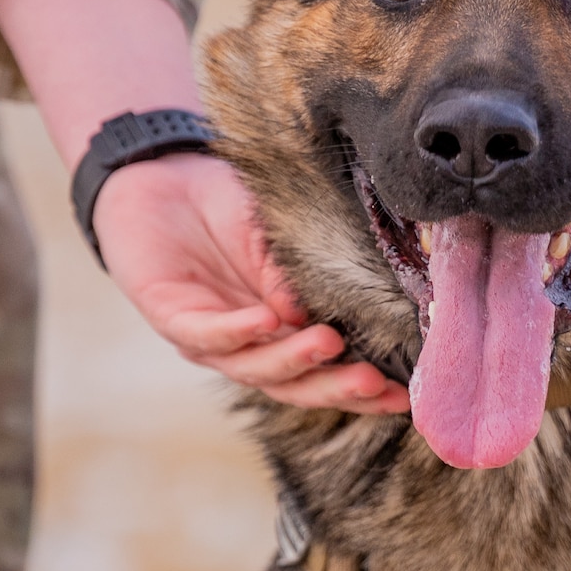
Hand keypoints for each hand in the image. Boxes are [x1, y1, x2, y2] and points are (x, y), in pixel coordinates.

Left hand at [92, 152, 410, 414]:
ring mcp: (209, 338)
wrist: (163, 177)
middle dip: (335, 389)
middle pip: (294, 386)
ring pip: (253, 367)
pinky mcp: (170, 317)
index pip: (325, 371)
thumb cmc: (228, 208)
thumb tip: (330, 316)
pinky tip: (268, 320)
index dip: (362, 389)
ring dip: (292, 359)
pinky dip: (238, 330)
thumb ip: (301, 276)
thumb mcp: (280, 237)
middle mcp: (248, 345)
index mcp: (282, 331)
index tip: (407, 393)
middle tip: (375, 385)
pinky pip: (207, 334)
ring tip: (329, 343)